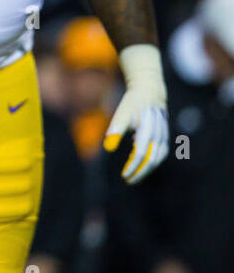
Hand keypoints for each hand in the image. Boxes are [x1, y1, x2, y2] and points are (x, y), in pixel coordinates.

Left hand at [105, 44, 168, 183]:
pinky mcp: (164, 136)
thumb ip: (116, 129)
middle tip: (128, 180)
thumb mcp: (122, 113)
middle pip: (152, 159)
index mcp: (148, 129)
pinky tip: (139, 162)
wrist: (150, 92)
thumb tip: (108, 148)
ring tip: (133, 175)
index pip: (141, 154)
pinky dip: (152, 160)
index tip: (124, 175)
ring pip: (158, 158)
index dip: (132, 167)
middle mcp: (158, 134)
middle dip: (140, 172)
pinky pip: (161, 153)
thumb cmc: (133, 103)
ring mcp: (163, 136)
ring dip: (147, 169)